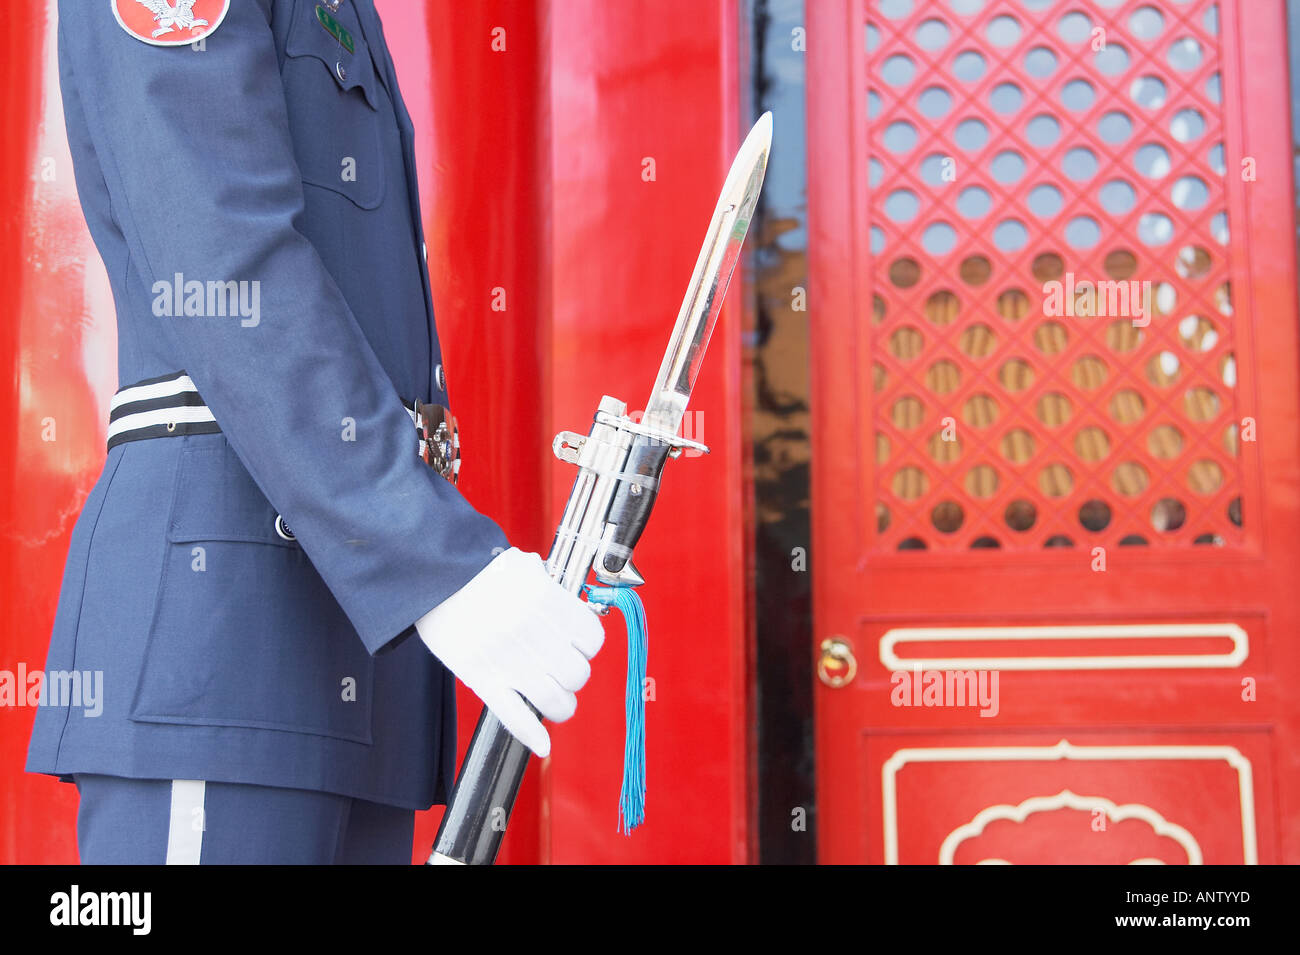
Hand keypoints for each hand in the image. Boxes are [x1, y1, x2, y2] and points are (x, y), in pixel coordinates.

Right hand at [415, 547, 603, 756]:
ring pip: (554, 701)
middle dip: (572, 675)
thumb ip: (552, 591)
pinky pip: (514, 716)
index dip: (586, 646)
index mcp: (548, 602)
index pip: (592, 640)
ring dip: (560, 704)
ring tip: (554, 698)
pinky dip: (531, 735)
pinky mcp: (482, 679)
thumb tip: (569, 608)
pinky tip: (542, 744)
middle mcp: (533, 634)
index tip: (576, 646)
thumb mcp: (525, 567)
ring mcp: (508, 660)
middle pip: (577, 674)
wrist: (433, 575)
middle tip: (560, 670)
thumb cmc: (478, 568)